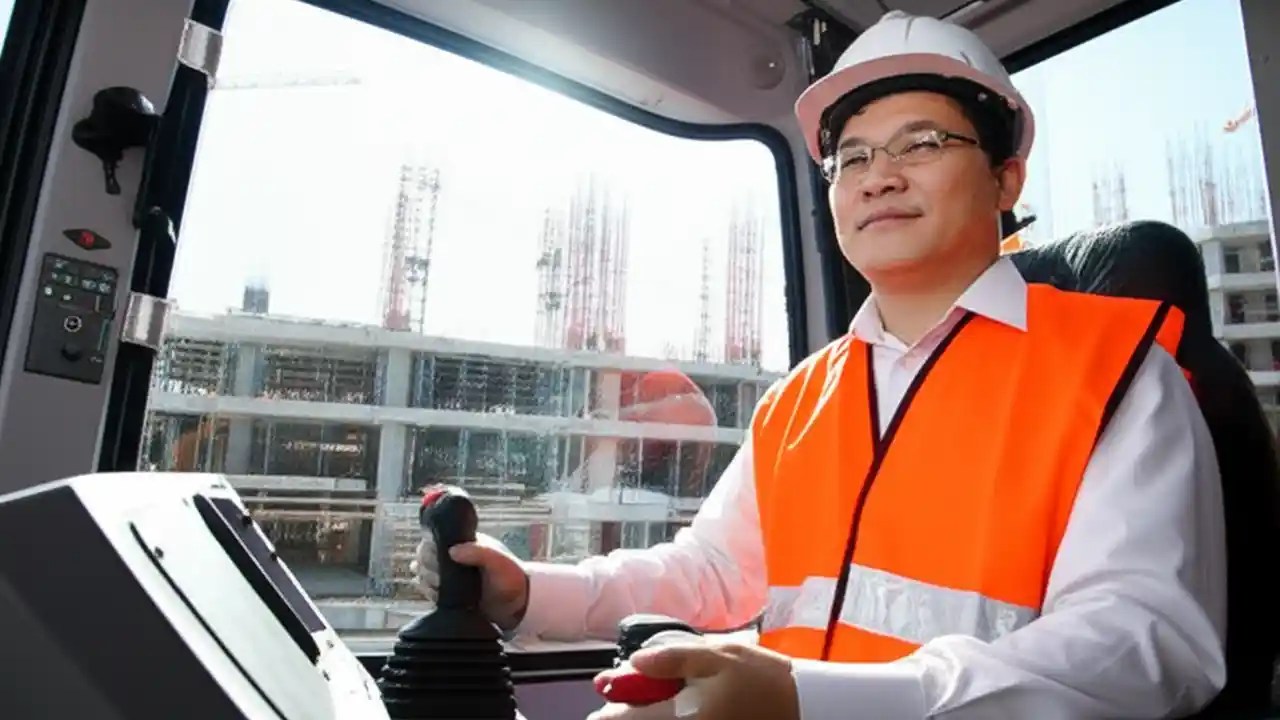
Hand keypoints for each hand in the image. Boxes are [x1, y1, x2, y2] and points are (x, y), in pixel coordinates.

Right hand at [410, 530, 529, 629]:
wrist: (517, 606)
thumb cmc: (512, 579)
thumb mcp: (499, 561)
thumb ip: (479, 552)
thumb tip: (452, 551)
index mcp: (466, 543)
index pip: (436, 539)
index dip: (429, 548)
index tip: (432, 559)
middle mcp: (456, 557)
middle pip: (425, 556)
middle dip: (426, 566)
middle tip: (438, 577)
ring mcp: (451, 574)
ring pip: (423, 572)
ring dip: (426, 579)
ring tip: (440, 587)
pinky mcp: (449, 592)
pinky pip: (428, 588)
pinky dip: (428, 591)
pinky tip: (436, 594)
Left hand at [595, 640, 799, 719]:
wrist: (803, 707)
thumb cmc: (762, 681)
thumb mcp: (718, 656)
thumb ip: (672, 658)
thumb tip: (634, 662)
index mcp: (677, 719)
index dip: (611, 700)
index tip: (613, 683)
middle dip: (634, 706)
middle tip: (648, 684)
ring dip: (654, 712)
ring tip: (676, 692)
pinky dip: (673, 715)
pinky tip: (691, 704)